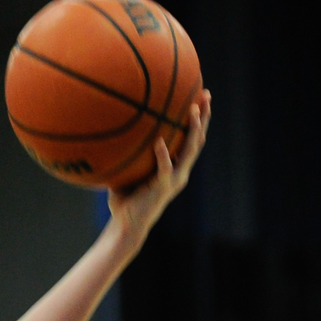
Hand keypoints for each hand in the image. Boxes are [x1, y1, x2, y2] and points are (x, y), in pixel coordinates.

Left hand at [106, 92, 210, 242]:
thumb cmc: (124, 199)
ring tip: (193, 109)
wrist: (125, 226)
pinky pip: (165, 168)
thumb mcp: (128, 170)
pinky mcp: (162, 188)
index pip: (191, 138)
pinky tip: (159, 142)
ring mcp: (174, 179)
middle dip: (204, 115)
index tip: (199, 96)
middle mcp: (179, 171)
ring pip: (190, 150)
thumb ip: (129, 153)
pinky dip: (163, 155)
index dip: (197, 118)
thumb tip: (113, 128)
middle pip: (198, 139)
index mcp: (175, 166)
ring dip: (193, 129)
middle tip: (206, 94)